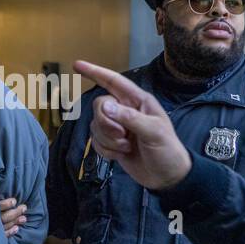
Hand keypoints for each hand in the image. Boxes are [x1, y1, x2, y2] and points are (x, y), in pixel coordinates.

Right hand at [0, 196, 26, 236]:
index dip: (6, 204)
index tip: (14, 201)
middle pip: (3, 217)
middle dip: (15, 213)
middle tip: (24, 208)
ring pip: (4, 225)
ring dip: (15, 222)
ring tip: (24, 218)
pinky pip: (1, 235)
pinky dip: (9, 232)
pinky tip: (16, 228)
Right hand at [74, 60, 191, 190]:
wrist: (167, 177)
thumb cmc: (167, 151)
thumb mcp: (153, 132)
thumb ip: (129, 118)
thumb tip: (105, 105)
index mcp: (138, 101)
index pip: (114, 81)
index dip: (95, 72)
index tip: (77, 65)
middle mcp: (125, 110)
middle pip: (99, 106)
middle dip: (106, 124)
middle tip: (123, 137)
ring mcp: (117, 127)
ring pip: (95, 125)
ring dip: (108, 140)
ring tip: (127, 147)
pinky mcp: (111, 143)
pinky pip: (96, 141)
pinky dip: (106, 150)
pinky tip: (121, 155)